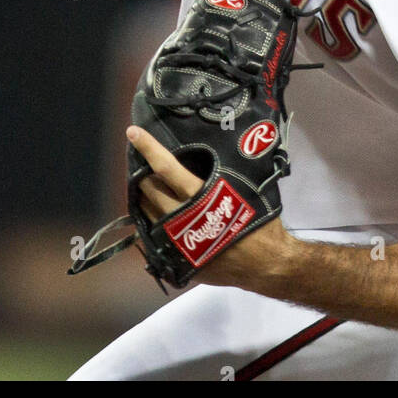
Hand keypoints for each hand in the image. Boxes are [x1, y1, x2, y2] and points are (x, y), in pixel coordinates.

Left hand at [127, 125, 295, 289]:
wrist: (264, 264)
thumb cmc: (259, 222)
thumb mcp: (243, 190)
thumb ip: (219, 178)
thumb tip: (203, 160)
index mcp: (199, 196)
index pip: (166, 167)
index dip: (149, 148)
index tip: (133, 133)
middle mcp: (180, 217)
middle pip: (148, 189)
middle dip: (143, 175)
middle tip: (145, 167)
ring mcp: (174, 241)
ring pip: (145, 213)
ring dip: (144, 199)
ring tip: (148, 190)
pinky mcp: (175, 260)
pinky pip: (151, 239)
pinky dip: (149, 225)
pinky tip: (155, 219)